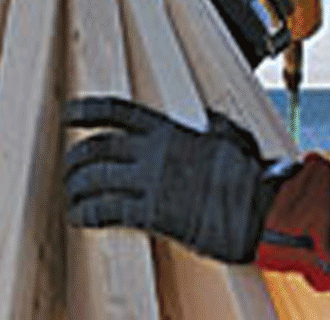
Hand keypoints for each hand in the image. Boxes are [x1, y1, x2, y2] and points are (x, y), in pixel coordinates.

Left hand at [63, 96, 293, 263]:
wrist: (261, 209)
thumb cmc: (252, 177)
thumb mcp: (234, 139)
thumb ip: (216, 127)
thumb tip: (210, 119)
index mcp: (172, 131)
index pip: (120, 113)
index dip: (88, 111)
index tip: (68, 114)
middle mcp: (156, 152)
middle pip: (98, 148)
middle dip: (76, 157)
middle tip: (70, 167)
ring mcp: (152, 182)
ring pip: (95, 179)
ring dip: (77, 188)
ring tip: (73, 196)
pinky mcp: (153, 214)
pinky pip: (107, 211)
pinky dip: (87, 214)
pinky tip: (80, 218)